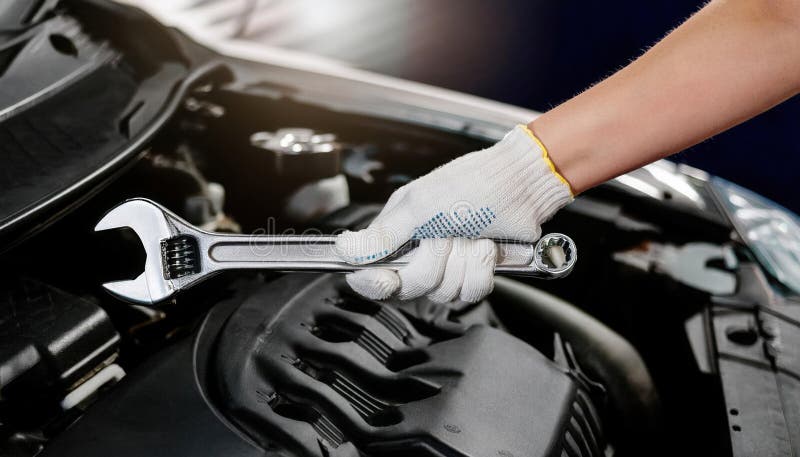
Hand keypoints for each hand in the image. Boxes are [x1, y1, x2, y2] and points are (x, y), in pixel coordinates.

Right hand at [335, 125, 572, 302]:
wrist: (520, 186)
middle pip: (410, 287)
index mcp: (398, 231)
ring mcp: (448, 263)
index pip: (372, 271)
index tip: (385, 279)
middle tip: (443, 236)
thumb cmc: (472, 184)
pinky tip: (485, 247)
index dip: (375, 282)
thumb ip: (382, 234)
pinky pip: (470, 292)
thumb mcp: (419, 206)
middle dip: (432, 264)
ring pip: (443, 293)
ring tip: (470, 236)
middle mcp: (419, 250)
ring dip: (462, 263)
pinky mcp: (474, 272)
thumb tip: (344, 248)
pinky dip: (482, 268)